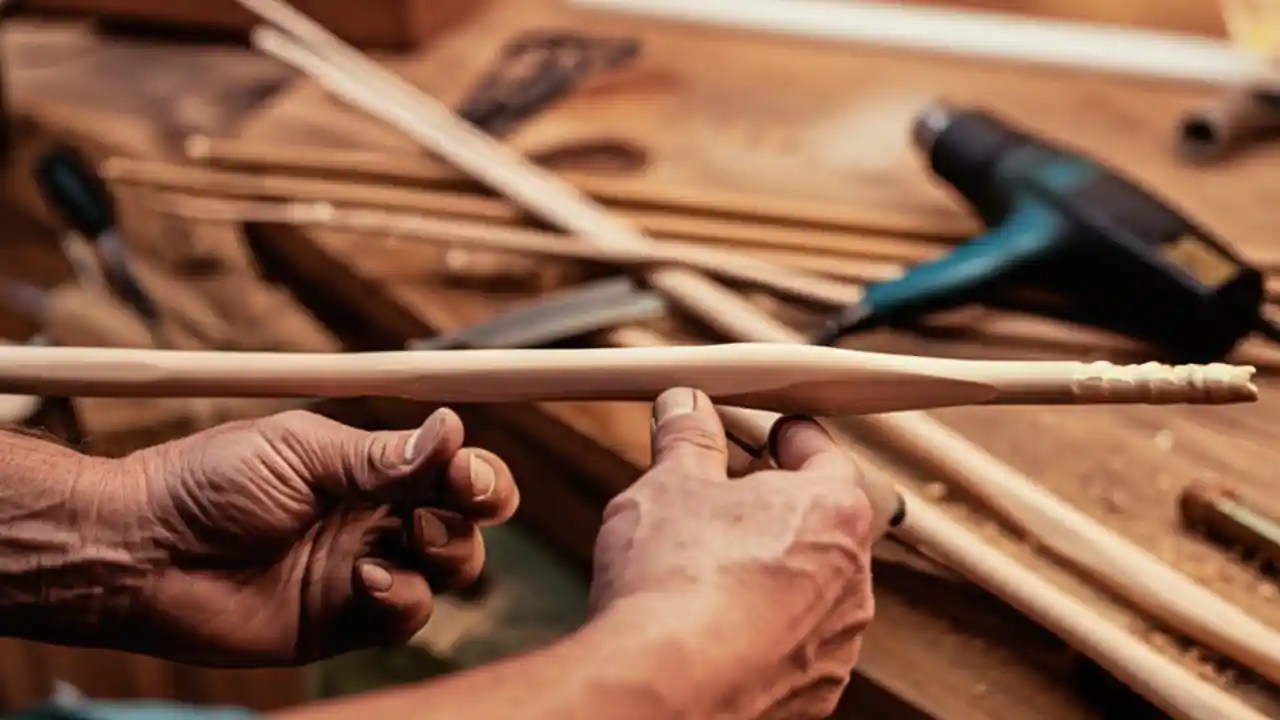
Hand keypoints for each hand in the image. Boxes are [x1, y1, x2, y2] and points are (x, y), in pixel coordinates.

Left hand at [78, 408, 517, 665]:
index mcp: (372, 467)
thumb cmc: (208, 483)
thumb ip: (380, 455)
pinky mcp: (347, 620)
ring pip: (452, 568)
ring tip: (404, 539)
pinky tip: (364, 578)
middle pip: (468, 518)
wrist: (142, 551)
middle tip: (441, 505)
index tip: (465, 472)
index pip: (453, 467)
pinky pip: (407, 613)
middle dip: (476, 509)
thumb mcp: (300, 452)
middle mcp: (378, 517)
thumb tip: (451, 428)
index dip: (476, 470)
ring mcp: (367, 569)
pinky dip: (402, 595)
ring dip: (447, 552)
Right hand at [590, 388, 873, 719]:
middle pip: (819, 521)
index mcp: (833, 510)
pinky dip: (761, 628)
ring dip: (770, 571)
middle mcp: (853, 578)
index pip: (820, 452)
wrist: (668, 688)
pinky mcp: (811, 692)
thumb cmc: (676, 578)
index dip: (785, 435)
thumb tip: (686, 407)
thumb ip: (687, 440)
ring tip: (708, 568)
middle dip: (772, 506)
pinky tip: (712, 625)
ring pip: (808, 587)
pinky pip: (792, 643)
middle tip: (722, 496)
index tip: (763, 431)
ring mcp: (836, 642)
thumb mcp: (670, 485)